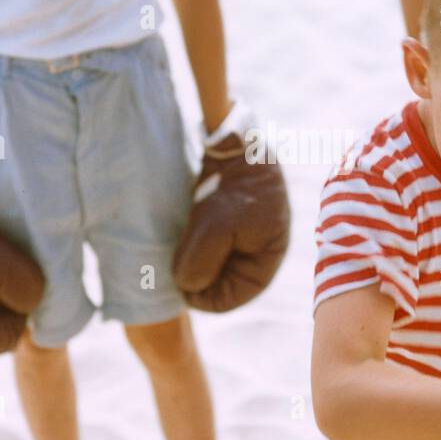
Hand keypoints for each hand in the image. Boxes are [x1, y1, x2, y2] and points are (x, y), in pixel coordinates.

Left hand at [171, 108, 290, 312]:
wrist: (234, 140)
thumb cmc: (232, 185)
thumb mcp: (216, 227)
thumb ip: (200, 264)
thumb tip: (186, 286)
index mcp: (266, 259)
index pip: (232, 298)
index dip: (203, 299)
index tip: (179, 287)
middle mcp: (256, 252)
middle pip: (220, 285)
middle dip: (196, 278)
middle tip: (174, 263)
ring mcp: (241, 237)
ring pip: (210, 266)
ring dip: (192, 260)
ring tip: (181, 242)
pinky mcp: (225, 222)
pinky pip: (205, 247)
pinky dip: (191, 246)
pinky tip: (183, 232)